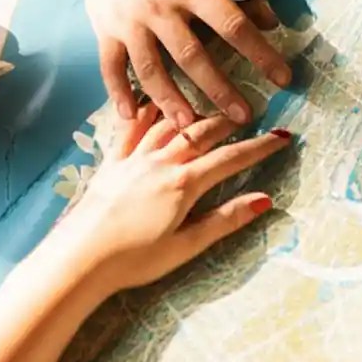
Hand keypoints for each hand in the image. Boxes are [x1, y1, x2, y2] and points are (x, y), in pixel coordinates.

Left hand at [56, 104, 290, 291]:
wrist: (80, 257)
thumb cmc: (134, 260)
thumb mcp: (186, 246)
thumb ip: (225, 220)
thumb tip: (264, 200)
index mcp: (184, 184)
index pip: (230, 159)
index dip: (259, 147)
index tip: (281, 137)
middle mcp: (161, 162)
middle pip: (202, 132)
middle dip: (228, 122)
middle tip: (247, 114)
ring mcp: (133, 159)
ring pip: (169, 123)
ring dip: (192, 112)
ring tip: (208, 107)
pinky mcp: (111, 162)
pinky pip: (130, 127)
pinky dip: (146, 111)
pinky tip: (153, 102)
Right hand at [68, 0, 290, 127]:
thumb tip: (269, 21)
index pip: (232, 23)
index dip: (260, 52)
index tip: (283, 78)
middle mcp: (158, 6)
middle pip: (192, 56)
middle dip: (220, 89)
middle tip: (243, 116)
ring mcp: (128, 21)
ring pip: (151, 70)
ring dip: (171, 100)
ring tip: (190, 125)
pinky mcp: (104, 31)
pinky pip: (111, 68)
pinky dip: (119, 94)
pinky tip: (132, 116)